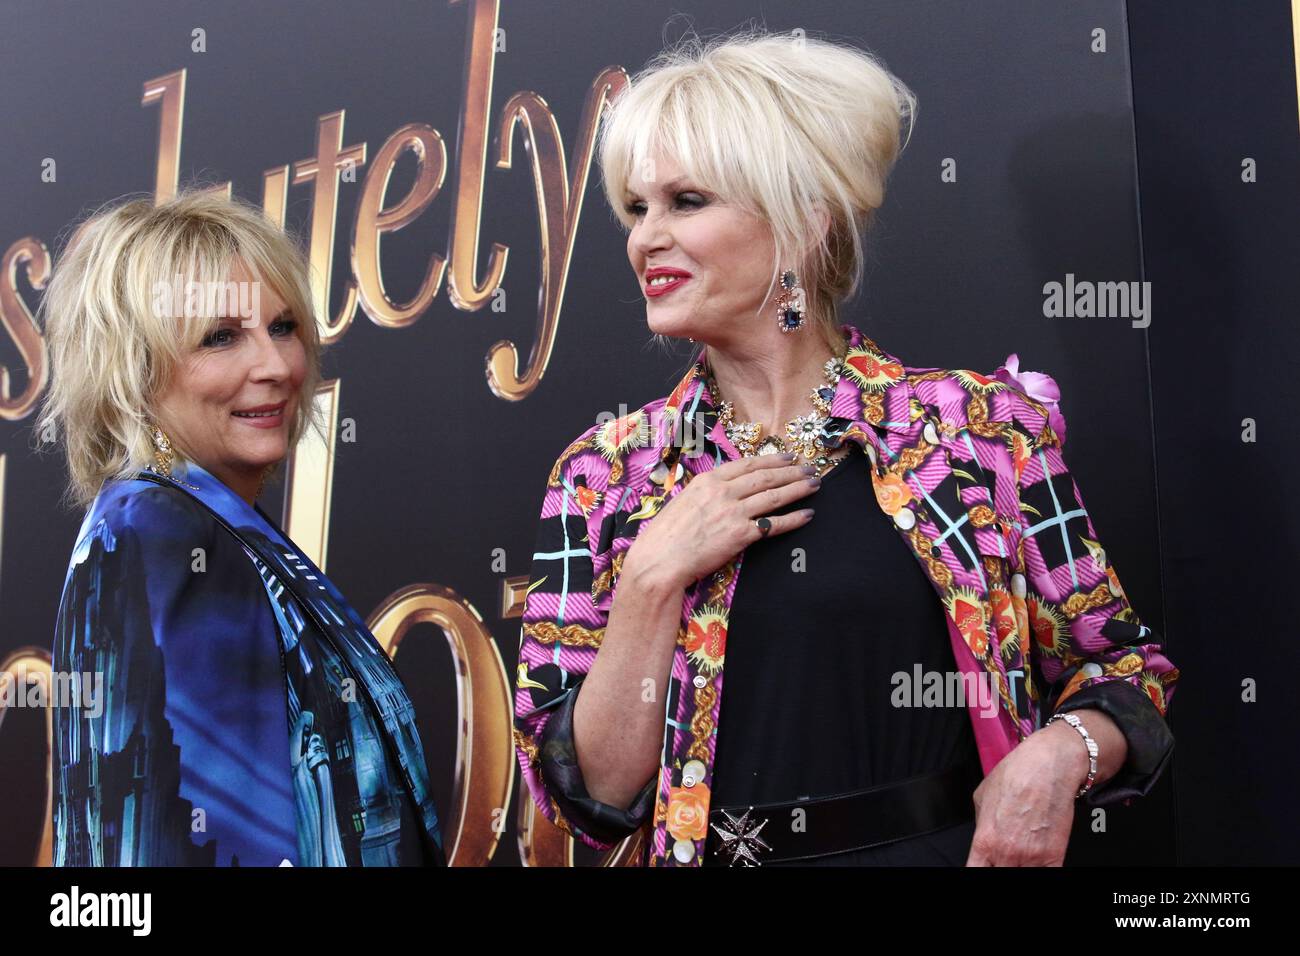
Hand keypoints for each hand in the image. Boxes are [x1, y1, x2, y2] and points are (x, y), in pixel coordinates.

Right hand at [623, 453, 820, 591]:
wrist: (660, 559)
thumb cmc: (666, 534)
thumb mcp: (684, 500)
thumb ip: (707, 492)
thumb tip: (724, 488)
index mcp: (708, 480)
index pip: (748, 464)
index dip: (772, 460)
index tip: (788, 457)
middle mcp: (723, 492)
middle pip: (766, 477)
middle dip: (791, 471)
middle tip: (809, 468)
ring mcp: (733, 512)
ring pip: (774, 496)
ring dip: (798, 489)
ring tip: (814, 485)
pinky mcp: (741, 535)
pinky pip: (774, 524)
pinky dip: (793, 519)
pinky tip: (807, 514)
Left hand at [965, 720, 1090, 865]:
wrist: (1049, 766)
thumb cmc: (1016, 775)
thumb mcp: (982, 797)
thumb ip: (981, 824)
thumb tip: (983, 835)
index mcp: (985, 840)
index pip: (974, 872)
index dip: (979, 869)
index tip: (983, 864)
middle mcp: (1006, 853)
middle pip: (999, 875)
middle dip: (999, 867)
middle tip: (1003, 856)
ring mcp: (1031, 857)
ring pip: (1023, 876)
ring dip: (1020, 866)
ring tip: (1020, 853)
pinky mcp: (1055, 856)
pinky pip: (1047, 874)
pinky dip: (1041, 868)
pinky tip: (1038, 860)